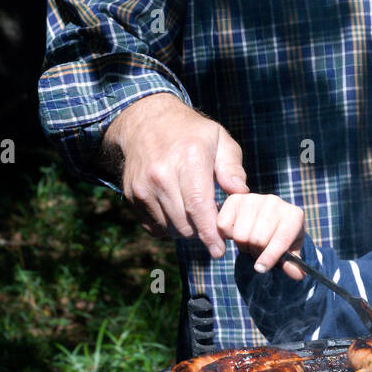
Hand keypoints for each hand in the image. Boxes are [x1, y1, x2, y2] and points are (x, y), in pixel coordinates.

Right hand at [101, 93, 248, 256]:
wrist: (145, 121)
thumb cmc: (190, 133)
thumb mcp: (219, 139)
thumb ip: (233, 167)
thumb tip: (241, 194)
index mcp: (189, 158)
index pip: (199, 206)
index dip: (210, 233)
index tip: (219, 251)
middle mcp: (162, 174)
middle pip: (185, 224)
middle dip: (202, 231)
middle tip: (211, 221)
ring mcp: (143, 186)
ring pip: (170, 229)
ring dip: (186, 229)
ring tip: (193, 212)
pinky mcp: (131, 196)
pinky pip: (154, 228)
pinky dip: (168, 227)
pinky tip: (176, 210)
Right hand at [216, 192, 306, 279]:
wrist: (270, 217)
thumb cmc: (282, 236)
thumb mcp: (291, 250)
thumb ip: (293, 264)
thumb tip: (297, 274)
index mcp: (293, 215)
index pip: (281, 239)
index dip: (270, 256)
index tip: (261, 268)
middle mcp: (274, 202)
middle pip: (257, 240)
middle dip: (256, 252)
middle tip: (258, 251)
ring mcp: (253, 198)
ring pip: (240, 235)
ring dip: (242, 245)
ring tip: (250, 241)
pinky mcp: (235, 199)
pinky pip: (223, 225)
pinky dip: (227, 235)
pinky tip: (237, 231)